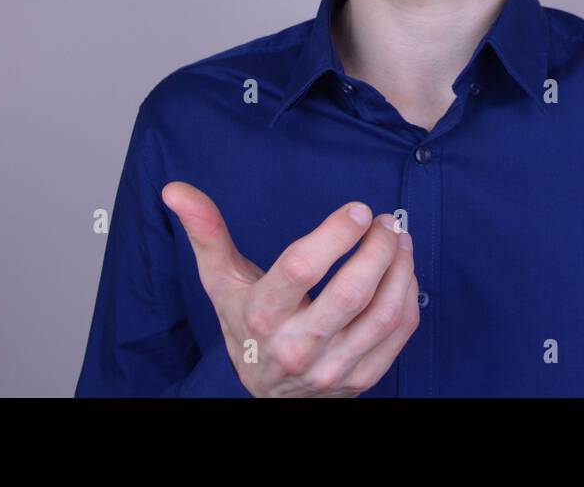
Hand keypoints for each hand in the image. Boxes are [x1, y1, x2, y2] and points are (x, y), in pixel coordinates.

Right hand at [161, 182, 419, 396]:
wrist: (266, 393)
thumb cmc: (245, 324)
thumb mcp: (222, 281)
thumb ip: (206, 232)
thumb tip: (175, 189)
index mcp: (262, 315)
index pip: (302, 269)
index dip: (336, 235)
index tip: (358, 210)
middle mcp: (297, 346)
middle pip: (350, 292)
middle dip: (378, 249)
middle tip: (385, 222)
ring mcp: (332, 368)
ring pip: (383, 314)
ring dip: (400, 268)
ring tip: (399, 239)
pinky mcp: (361, 378)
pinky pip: (398, 334)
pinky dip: (408, 296)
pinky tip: (403, 271)